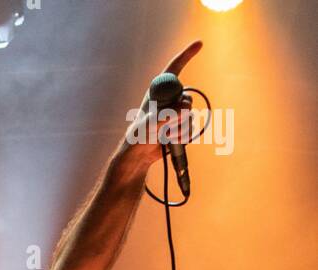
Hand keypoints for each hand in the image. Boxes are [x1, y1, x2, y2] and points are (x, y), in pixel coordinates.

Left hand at [120, 40, 202, 168]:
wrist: (139, 154)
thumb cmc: (139, 136)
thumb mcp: (151, 123)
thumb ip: (168, 114)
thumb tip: (185, 110)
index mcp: (159, 90)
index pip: (175, 68)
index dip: (187, 55)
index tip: (200, 43)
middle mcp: (170, 99)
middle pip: (188, 99)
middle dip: (182, 113)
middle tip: (166, 123)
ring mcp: (176, 113)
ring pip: (190, 116)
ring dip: (179, 128)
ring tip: (163, 134)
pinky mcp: (180, 126)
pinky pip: (190, 128)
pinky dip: (182, 136)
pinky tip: (170, 140)